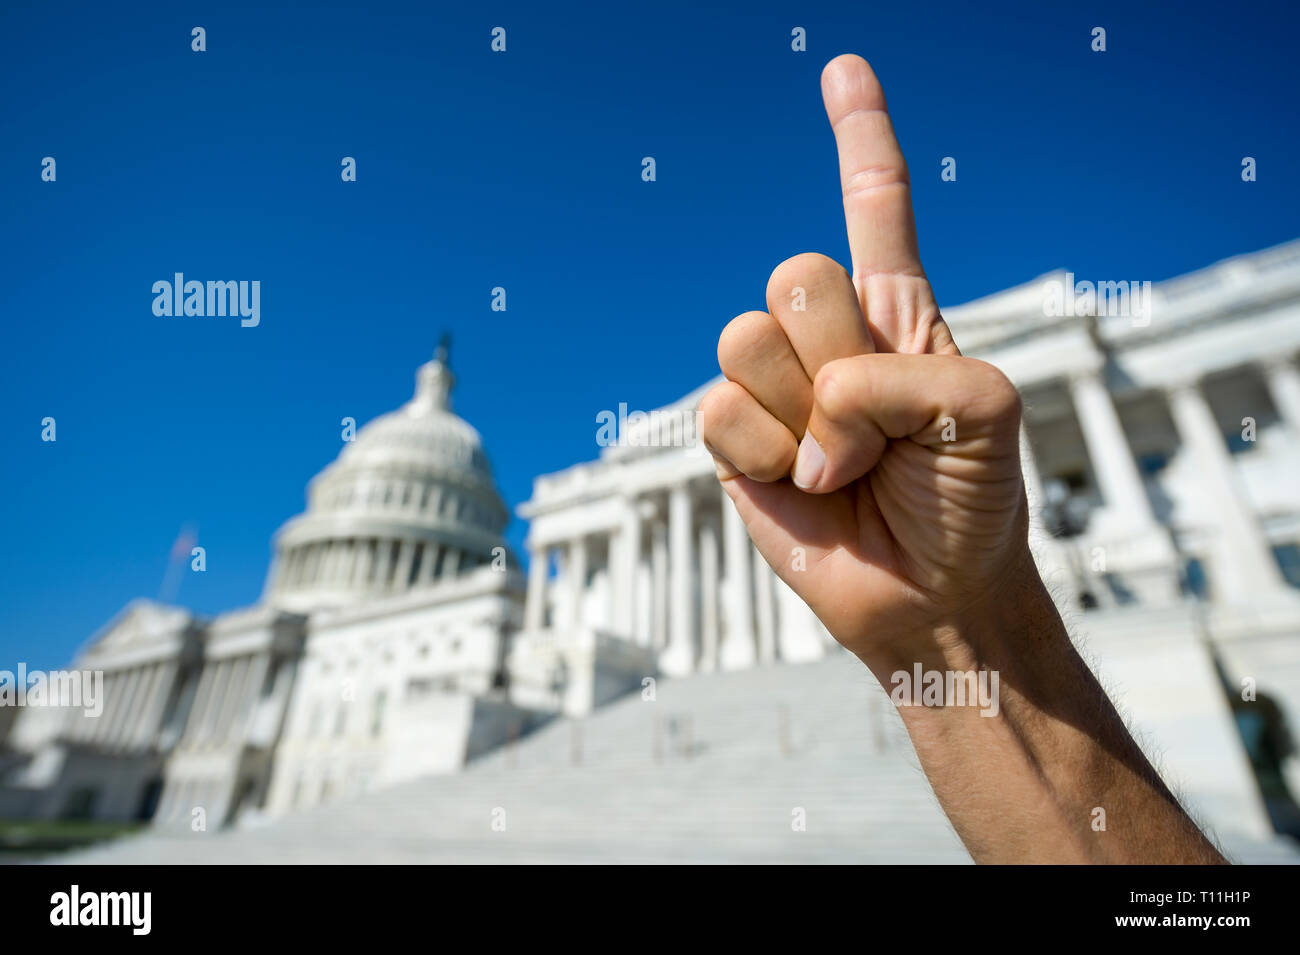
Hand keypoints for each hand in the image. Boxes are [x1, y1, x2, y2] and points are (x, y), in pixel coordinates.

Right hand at [698, 55, 1028, 665]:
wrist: (933, 596)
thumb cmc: (972, 502)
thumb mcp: (988, 412)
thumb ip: (907, 373)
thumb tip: (817, 404)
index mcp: (896, 313)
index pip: (874, 206)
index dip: (859, 136)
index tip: (843, 67)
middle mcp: (827, 340)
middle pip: (794, 274)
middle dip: (837, 351)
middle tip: (876, 424)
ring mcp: (776, 390)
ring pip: (745, 339)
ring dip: (806, 417)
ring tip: (846, 467)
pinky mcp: (735, 443)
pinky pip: (720, 411)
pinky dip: (770, 457)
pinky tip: (805, 487)